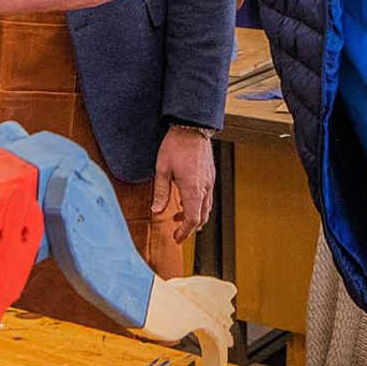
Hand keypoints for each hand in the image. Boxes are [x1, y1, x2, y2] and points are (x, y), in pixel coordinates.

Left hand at [153, 126, 214, 242]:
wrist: (192, 127)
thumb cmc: (176, 146)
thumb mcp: (162, 169)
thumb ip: (160, 192)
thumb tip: (156, 211)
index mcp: (193, 190)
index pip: (192, 219)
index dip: (184, 232)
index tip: (176, 238)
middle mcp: (205, 188)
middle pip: (202, 217)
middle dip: (190, 228)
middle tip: (177, 233)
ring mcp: (210, 182)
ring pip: (206, 208)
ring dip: (194, 217)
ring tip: (178, 217)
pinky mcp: (210, 176)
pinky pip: (207, 197)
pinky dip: (198, 205)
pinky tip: (186, 200)